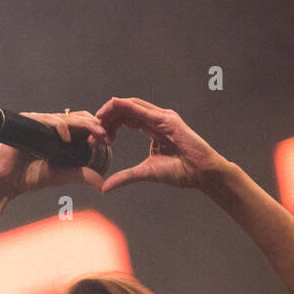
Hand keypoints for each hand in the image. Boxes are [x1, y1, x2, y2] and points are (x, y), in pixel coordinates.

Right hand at [0, 110, 108, 198]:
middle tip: (107, 136)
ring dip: (84, 124)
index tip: (110, 140)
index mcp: (60, 135)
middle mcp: (52, 126)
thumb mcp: (60, 176)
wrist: (5, 181)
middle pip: (79, 117)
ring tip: (96, 134)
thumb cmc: (28, 176)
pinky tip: (69, 137)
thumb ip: (80, 175)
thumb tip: (101, 184)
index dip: (98, 130)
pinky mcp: (28, 122)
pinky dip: (60, 127)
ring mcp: (40, 122)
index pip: (83, 126)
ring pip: (67, 117)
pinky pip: (47, 120)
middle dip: (95, 125)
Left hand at [94, 97, 228, 190]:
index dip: (109, 125)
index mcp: (153, 129)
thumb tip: (104, 188)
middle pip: (126, 111)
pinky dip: (125, 105)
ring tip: (97, 117)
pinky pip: (142, 109)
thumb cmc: (180, 172)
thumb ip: (125, 177)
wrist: (200, 173)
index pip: (126, 120)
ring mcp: (162, 117)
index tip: (95, 137)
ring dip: (112, 109)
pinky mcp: (167, 119)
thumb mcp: (145, 173)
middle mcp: (157, 120)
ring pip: (132, 106)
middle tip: (92, 127)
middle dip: (107, 117)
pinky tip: (112, 106)